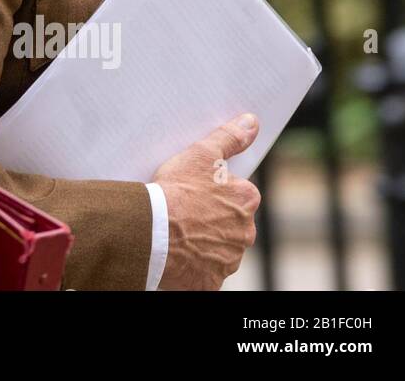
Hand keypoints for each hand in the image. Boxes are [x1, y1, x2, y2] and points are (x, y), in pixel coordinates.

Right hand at [152, 113, 261, 289]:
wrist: (152, 232)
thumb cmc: (176, 190)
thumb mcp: (201, 154)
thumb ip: (229, 138)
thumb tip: (252, 122)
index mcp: (246, 200)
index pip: (239, 193)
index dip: (215, 190)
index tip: (195, 190)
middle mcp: (245, 232)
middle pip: (231, 223)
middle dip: (212, 218)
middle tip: (184, 210)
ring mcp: (228, 260)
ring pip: (219, 248)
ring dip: (203, 242)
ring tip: (176, 231)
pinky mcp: (210, 282)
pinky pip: (204, 273)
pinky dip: (194, 267)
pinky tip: (176, 254)